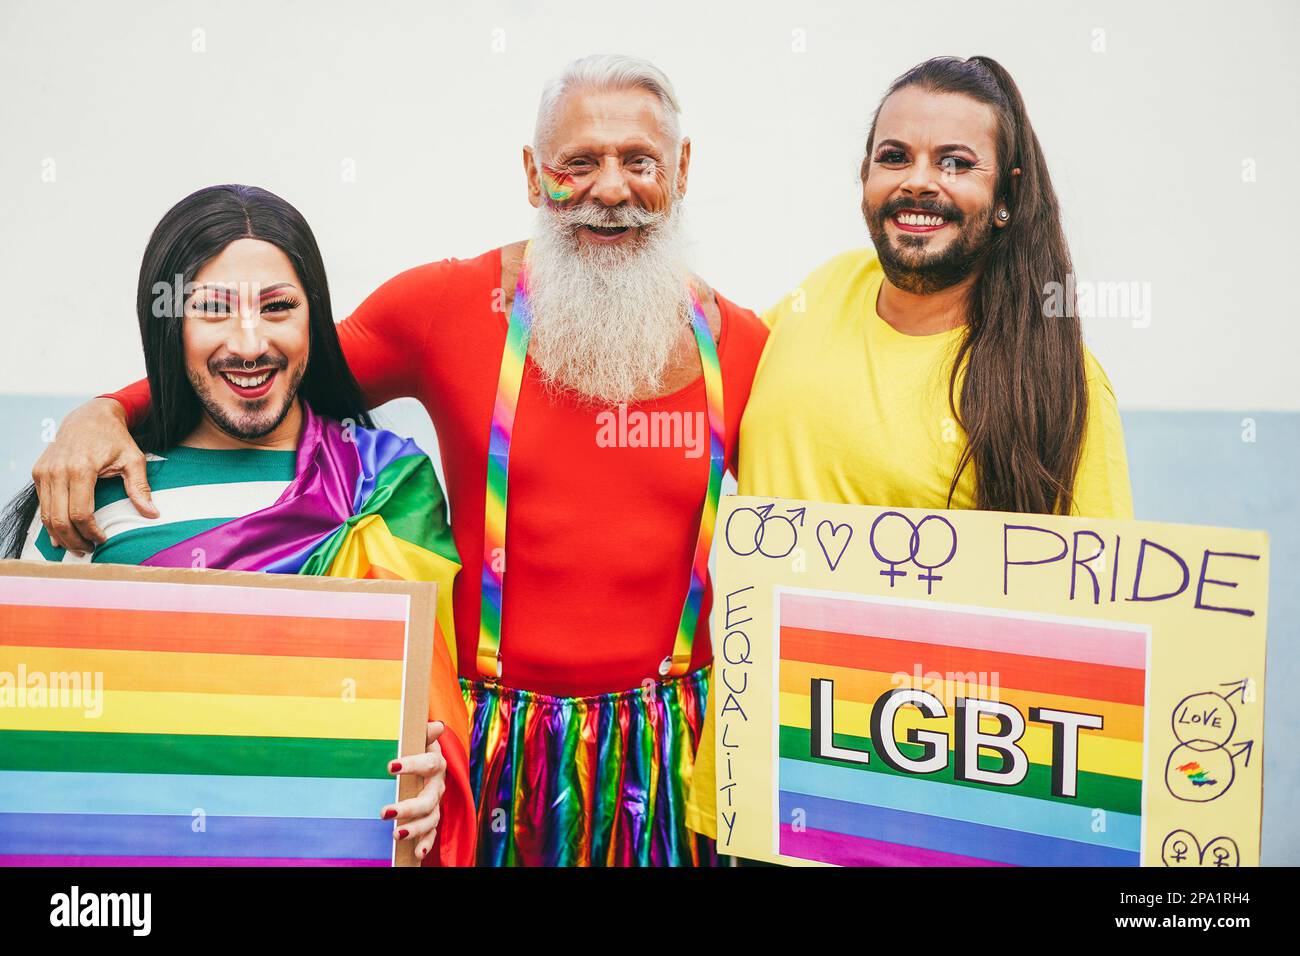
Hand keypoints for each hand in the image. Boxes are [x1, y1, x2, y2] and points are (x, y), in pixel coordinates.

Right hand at [31, 397, 156, 553]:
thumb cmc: (114, 438)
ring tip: (78, 546)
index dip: (91, 532)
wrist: (89, 416)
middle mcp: (57, 471)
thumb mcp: (133, 459)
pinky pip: (42, 504)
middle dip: (74, 540)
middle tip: (88, 550)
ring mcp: (44, 472)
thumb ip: (140, 488)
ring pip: (46, 515)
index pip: (81, 513)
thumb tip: (153, 514)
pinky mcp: (38, 472)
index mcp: (81, 468)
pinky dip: (50, 522)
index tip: (103, 540)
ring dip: (60, 536)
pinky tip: (62, 535)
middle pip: (59, 519)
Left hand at [381, 720, 447, 863]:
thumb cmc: (421, 751)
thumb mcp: (421, 740)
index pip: (429, 764)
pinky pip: (432, 834)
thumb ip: (425, 733)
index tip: (389, 766)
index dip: (412, 764)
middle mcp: (438, 787)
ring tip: (396, 834)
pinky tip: (418, 854)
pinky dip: (426, 844)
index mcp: (437, 765)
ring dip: (415, 829)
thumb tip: (437, 725)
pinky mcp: (431, 819)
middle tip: (384, 812)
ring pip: (430, 819)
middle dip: (408, 808)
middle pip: (428, 800)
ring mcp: (435, 805)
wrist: (430, 767)